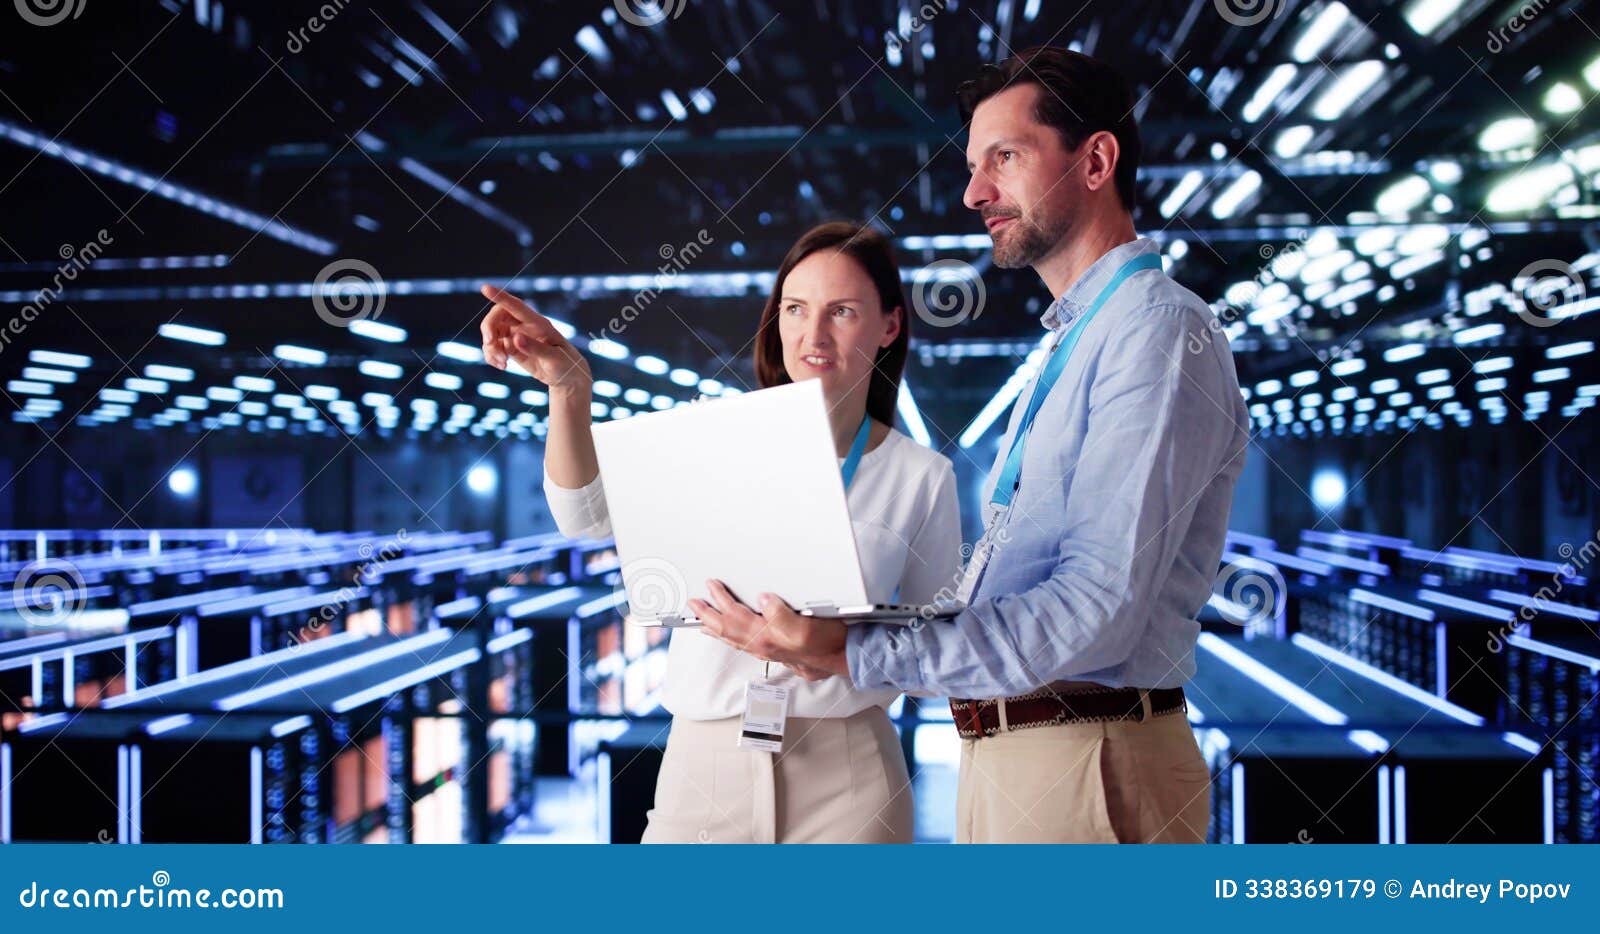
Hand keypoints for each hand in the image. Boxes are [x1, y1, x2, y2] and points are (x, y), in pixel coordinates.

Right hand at [478, 284, 591, 393]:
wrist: (567, 376)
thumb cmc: (566, 364)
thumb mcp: (555, 358)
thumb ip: (536, 348)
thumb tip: (515, 338)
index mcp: (538, 323)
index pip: (517, 306)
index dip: (501, 297)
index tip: (485, 288)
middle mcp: (525, 326)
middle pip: (497, 316)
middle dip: (489, 327)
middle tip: (490, 342)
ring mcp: (516, 336)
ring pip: (492, 333)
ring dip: (490, 347)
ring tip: (502, 363)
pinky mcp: (511, 348)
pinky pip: (493, 347)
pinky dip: (491, 356)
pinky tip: (502, 366)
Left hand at [692, 579, 849, 679]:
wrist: (843, 658)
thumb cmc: (828, 642)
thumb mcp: (807, 624)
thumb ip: (782, 614)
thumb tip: (764, 600)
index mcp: (767, 636)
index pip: (734, 617)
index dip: (721, 599)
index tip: (711, 585)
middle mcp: (762, 645)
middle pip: (726, 630)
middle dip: (707, 615)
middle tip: (693, 603)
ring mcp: (766, 650)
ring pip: (732, 639)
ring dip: (714, 627)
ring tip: (701, 620)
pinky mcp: (773, 650)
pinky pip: (741, 644)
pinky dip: (728, 637)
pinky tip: (727, 634)